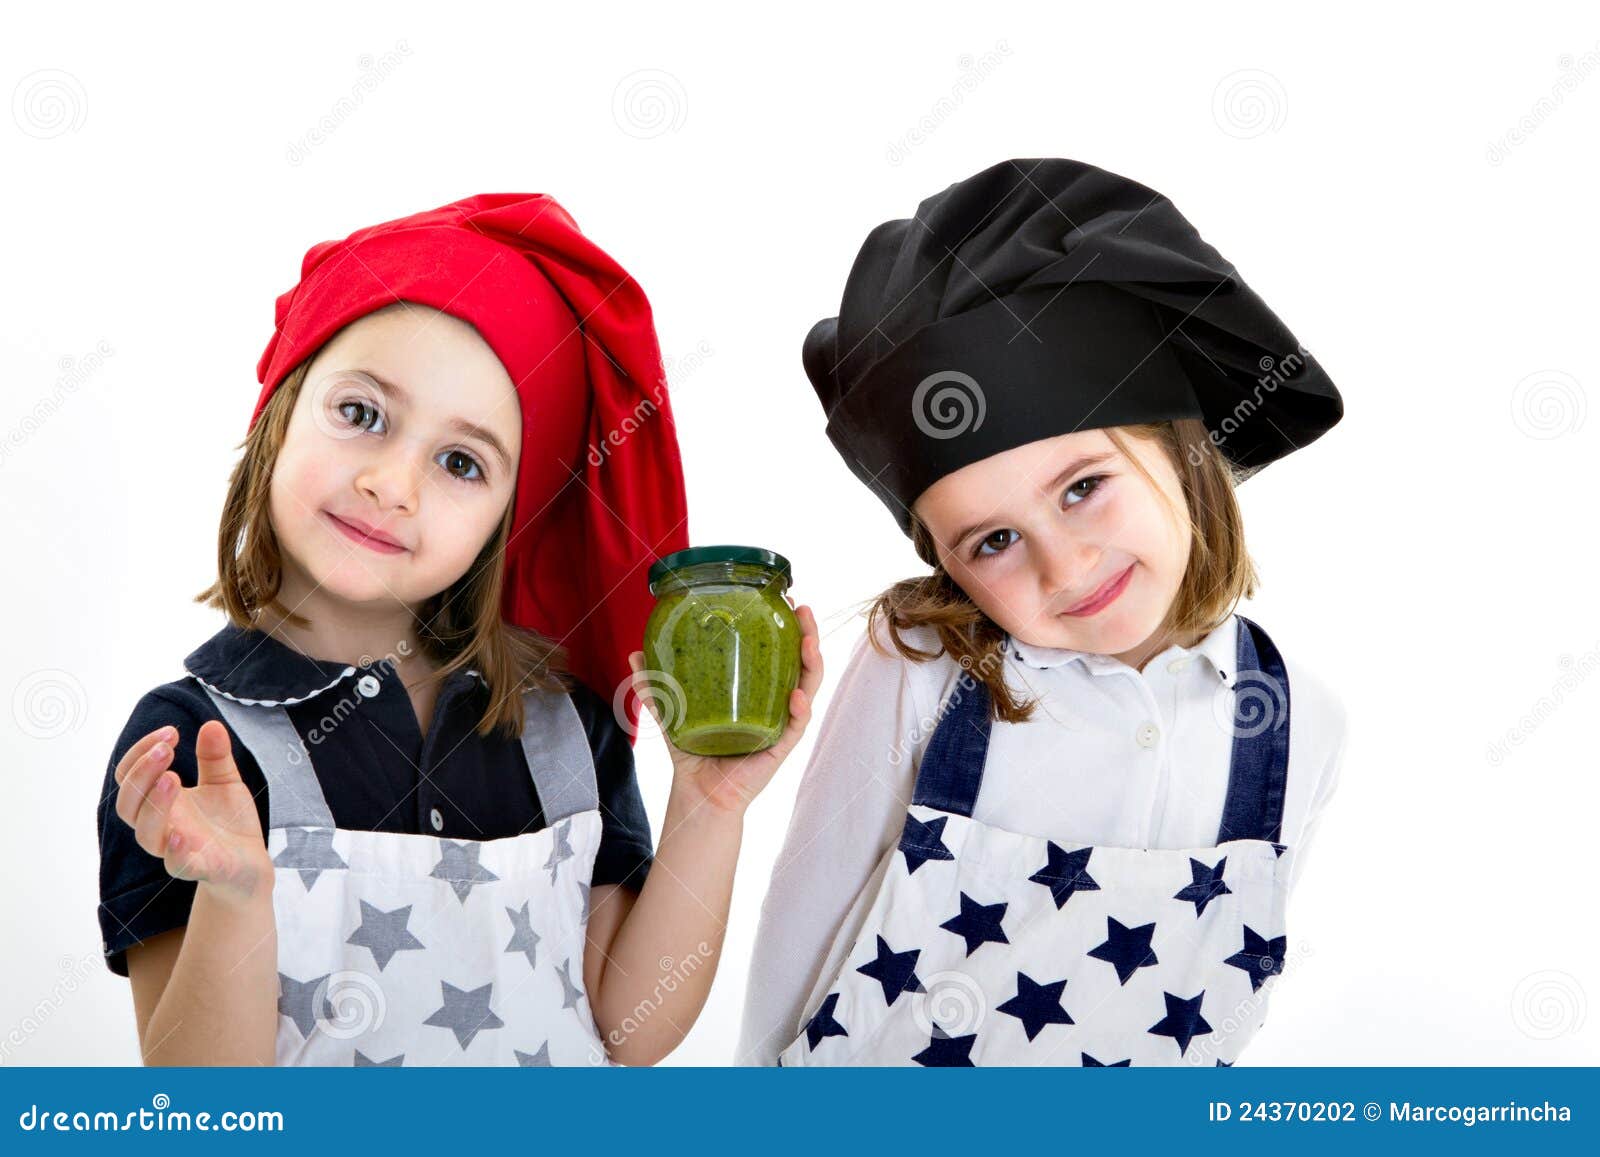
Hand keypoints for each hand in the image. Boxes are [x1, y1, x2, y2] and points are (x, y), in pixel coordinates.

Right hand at [113, 720, 271, 902]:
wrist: (250, 863)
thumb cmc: (228, 822)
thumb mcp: (225, 781)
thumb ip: (216, 756)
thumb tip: (212, 724)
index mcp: (163, 802)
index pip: (130, 777)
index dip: (140, 753)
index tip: (169, 733)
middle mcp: (162, 825)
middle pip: (128, 804)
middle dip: (142, 773)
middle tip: (167, 748)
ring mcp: (178, 848)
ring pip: (146, 834)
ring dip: (154, 804)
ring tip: (172, 777)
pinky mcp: (201, 867)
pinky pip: (177, 865)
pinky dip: (174, 851)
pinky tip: (179, 833)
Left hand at [627, 603, 823, 816]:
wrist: (699, 794)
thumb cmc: (694, 753)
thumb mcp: (673, 711)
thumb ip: (656, 685)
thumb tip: (634, 653)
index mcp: (758, 692)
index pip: (780, 653)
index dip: (787, 626)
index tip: (784, 601)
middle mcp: (776, 704)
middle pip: (802, 663)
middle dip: (808, 634)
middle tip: (801, 609)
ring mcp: (783, 724)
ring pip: (808, 689)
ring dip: (813, 663)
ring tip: (809, 642)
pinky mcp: (781, 747)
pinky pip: (797, 725)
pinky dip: (799, 708)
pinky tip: (795, 694)